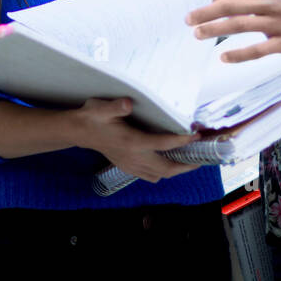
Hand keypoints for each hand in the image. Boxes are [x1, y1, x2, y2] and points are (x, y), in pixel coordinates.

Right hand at [72, 98, 202, 181]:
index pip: (163, 145)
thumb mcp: (102, 108)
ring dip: (175, 171)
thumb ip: (116, 107)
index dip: (181, 141)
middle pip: (166, 169)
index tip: (196, 136)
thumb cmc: (94, 117)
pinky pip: (150, 176)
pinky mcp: (127, 167)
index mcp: (132, 142)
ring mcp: (130, 164)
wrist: (80, 131)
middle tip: (200, 158)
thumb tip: (127, 104)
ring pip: (159, 175)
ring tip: (188, 161)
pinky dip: (162, 172)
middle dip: (185, 166)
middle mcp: (133, 157)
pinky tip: (167, 162)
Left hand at [185, 0, 280, 61]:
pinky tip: (223, 57)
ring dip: (214, 30)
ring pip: (238, 25)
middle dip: (205, 12)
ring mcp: (278, 22)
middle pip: (229, 5)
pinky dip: (238, 54)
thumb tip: (240, 0)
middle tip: (188, 19)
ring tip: (197, 35)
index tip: (210, 4)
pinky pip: (257, 50)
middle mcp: (270, 1)